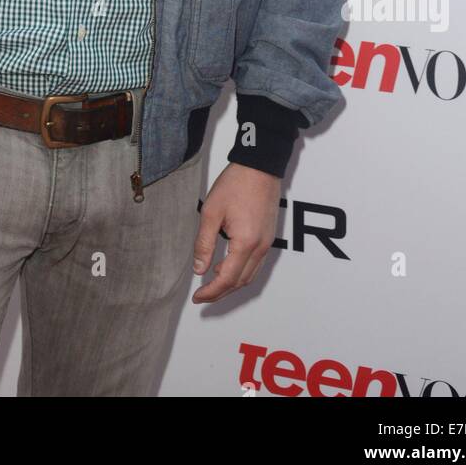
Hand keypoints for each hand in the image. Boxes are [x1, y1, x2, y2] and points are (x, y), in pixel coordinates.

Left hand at [191, 163, 280, 303]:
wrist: (260, 166)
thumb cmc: (235, 184)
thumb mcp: (211, 212)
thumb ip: (204, 243)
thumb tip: (199, 269)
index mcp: (245, 243)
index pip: (227, 279)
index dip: (211, 292)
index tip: (197, 298)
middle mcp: (260, 247)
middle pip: (240, 282)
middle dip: (220, 292)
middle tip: (202, 295)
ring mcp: (267, 243)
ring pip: (250, 275)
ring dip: (231, 284)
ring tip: (211, 283)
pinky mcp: (268, 237)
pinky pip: (255, 264)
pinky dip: (241, 271)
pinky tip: (226, 266)